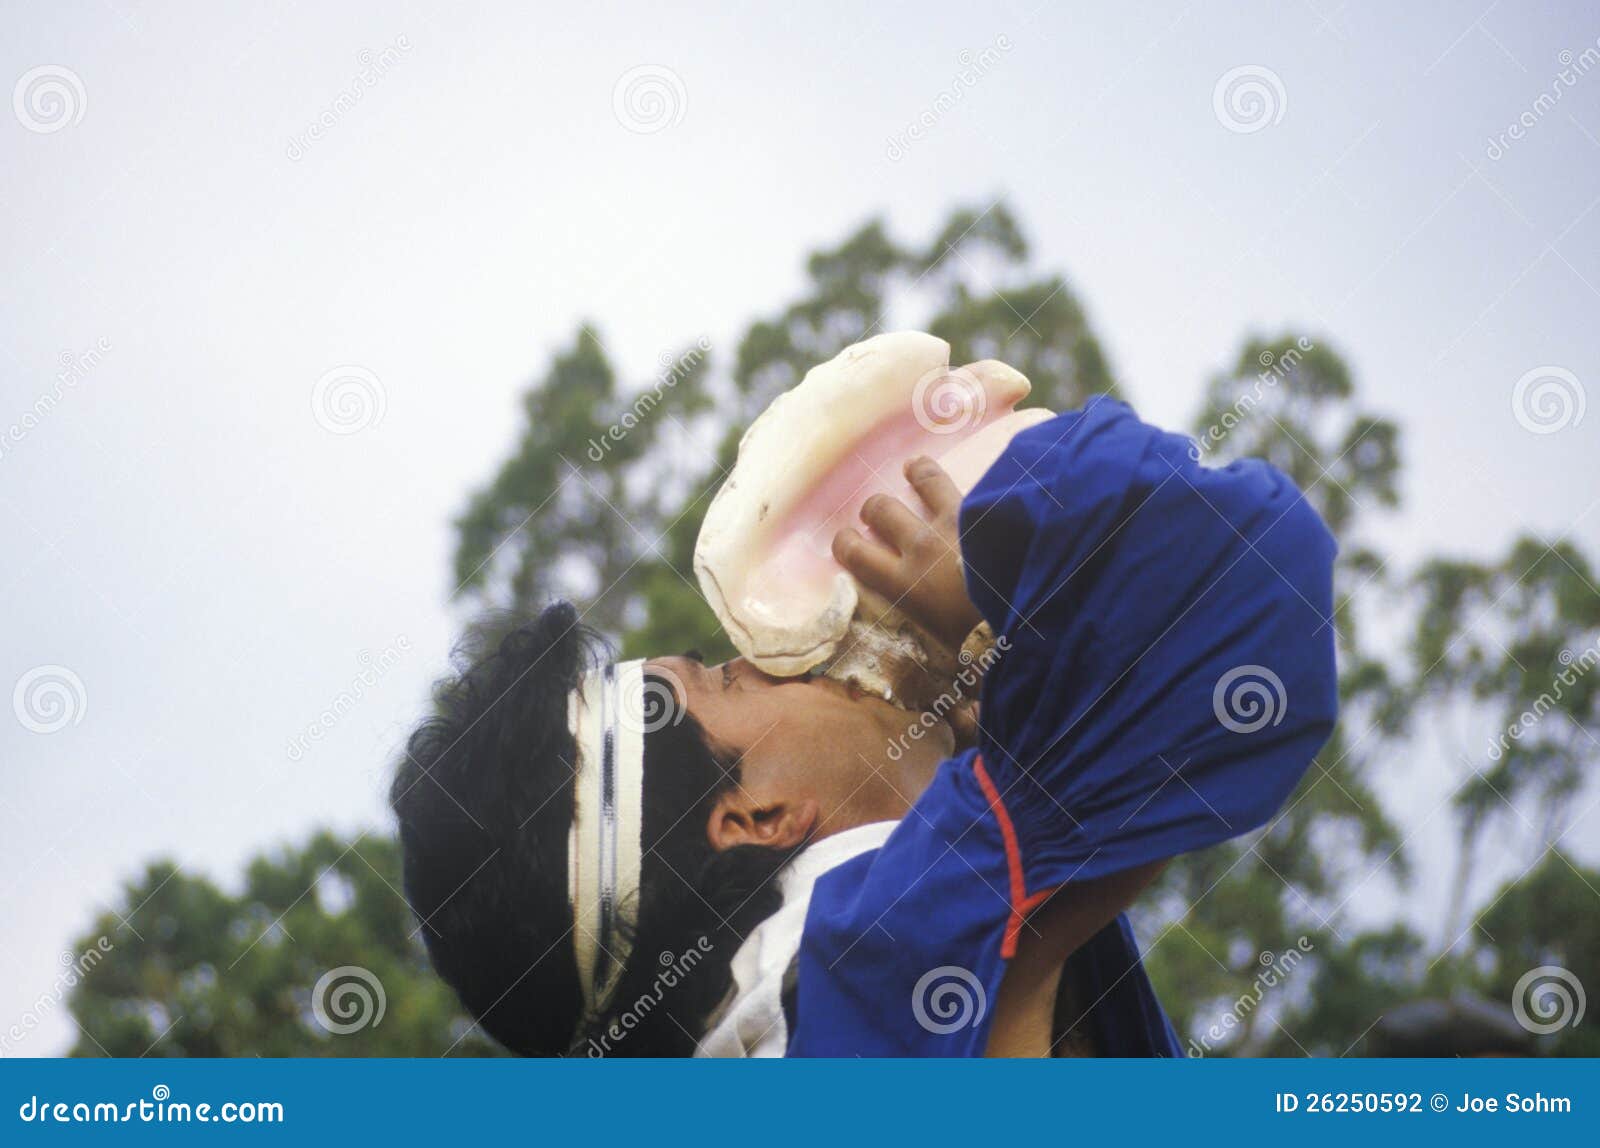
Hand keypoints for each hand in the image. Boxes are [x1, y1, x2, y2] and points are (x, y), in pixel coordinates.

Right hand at [831, 456, 982, 651]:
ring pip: (927, 483)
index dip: (845, 544)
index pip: (858, 555)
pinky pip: (979, 484)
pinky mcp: (991, 510)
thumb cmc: (986, 641)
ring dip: (917, 473)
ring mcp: (957, 522)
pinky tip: (983, 473)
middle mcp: (923, 545)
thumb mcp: (947, 644)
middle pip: (884, 511)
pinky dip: (978, 476)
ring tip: (913, 467)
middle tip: (875, 512)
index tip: (845, 541)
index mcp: (906, 584)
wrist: (1029, 615)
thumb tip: (946, 659)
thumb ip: (935, 632)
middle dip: (874, 509)